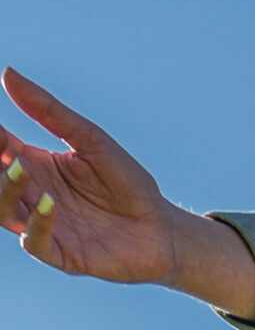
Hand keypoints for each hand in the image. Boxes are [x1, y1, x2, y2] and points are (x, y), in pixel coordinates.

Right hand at [2, 68, 183, 283]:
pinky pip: (35, 243)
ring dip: (6, 190)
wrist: (163, 229)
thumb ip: (50, 112)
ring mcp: (45, 227)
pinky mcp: (63, 255)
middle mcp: (33, 197)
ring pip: (4, 211)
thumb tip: (8, 74)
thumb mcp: (91, 140)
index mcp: (35, 166)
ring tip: (21, 169)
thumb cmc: (128, 184)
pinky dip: (36, 225)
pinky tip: (49, 204)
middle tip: (3, 149)